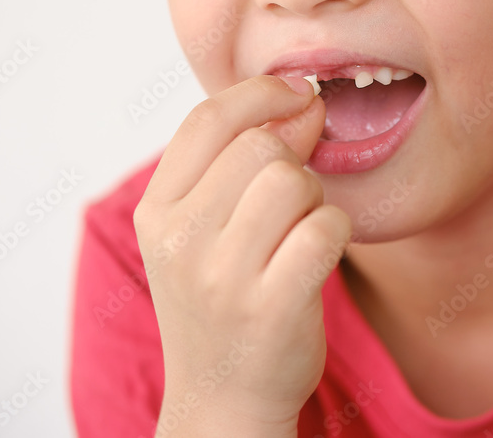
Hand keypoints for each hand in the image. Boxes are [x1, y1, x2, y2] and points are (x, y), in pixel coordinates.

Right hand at [133, 75, 350, 436]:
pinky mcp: (270, 306)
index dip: (260, 92)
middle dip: (293, 163)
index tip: (297, 91)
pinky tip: (319, 253)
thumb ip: (243, 164)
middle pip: (261, 147)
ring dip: (314, 199)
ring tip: (299, 232)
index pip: (207, 119)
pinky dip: (336, 231)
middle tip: (293, 203)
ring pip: (294, 181)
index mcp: (156, 212)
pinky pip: (326, 226)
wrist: (225, 401)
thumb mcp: (206, 232)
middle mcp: (179, 240)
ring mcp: (221, 276)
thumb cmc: (224, 304)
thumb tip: (304, 101)